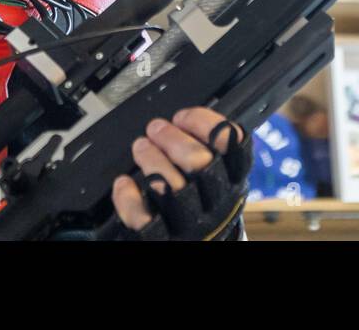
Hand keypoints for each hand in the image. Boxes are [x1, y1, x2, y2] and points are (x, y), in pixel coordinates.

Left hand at [110, 106, 248, 239]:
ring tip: (141, 147)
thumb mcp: (224, 173)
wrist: (205, 242)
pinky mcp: (164, 238)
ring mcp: (190, 221)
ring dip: (151, 160)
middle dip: (172, 138)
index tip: (183, 117)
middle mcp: (216, 201)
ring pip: (169, 187)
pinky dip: (128, 198)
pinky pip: (143, 218)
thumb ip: (211, 147)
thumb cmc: (208, 203)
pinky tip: (124, 184)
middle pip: (198, 161)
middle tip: (156, 128)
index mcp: (233, 178)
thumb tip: (182, 120)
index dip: (203, 122)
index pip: (231, 142)